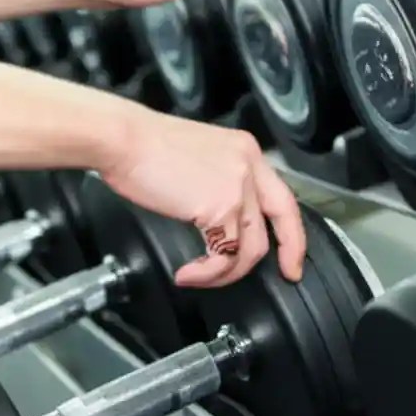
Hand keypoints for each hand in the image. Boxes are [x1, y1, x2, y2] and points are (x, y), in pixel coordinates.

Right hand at [98, 109, 305, 287]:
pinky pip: (225, 255)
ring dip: (225, 272)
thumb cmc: (143, 147)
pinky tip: (189, 273)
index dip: (292, 231)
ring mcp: (237, 187)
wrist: (123, 139)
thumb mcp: (198, 156)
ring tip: (199, 276)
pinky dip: (207, 272)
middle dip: (287, 255)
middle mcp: (248, 166)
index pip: (282, 197)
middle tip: (285, 276)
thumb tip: (216, 217)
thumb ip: (217, 182)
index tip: (292, 257)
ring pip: (250, 247)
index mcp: (245, 151)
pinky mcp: (219, 208)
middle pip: (281, 221)